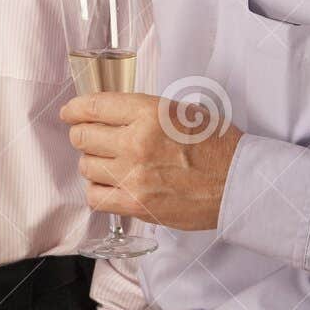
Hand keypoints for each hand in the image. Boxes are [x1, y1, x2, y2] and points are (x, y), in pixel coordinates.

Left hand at [58, 92, 243, 231]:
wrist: (239, 182)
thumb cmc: (216, 146)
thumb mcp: (179, 111)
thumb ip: (141, 111)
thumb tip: (107, 114)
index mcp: (148, 113)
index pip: (93, 106)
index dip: (75, 109)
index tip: (69, 113)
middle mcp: (136, 142)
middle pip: (82, 137)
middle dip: (83, 136)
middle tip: (91, 138)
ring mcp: (134, 175)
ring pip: (86, 166)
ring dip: (94, 164)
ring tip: (110, 164)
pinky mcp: (135, 204)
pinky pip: (95, 197)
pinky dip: (98, 190)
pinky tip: (111, 186)